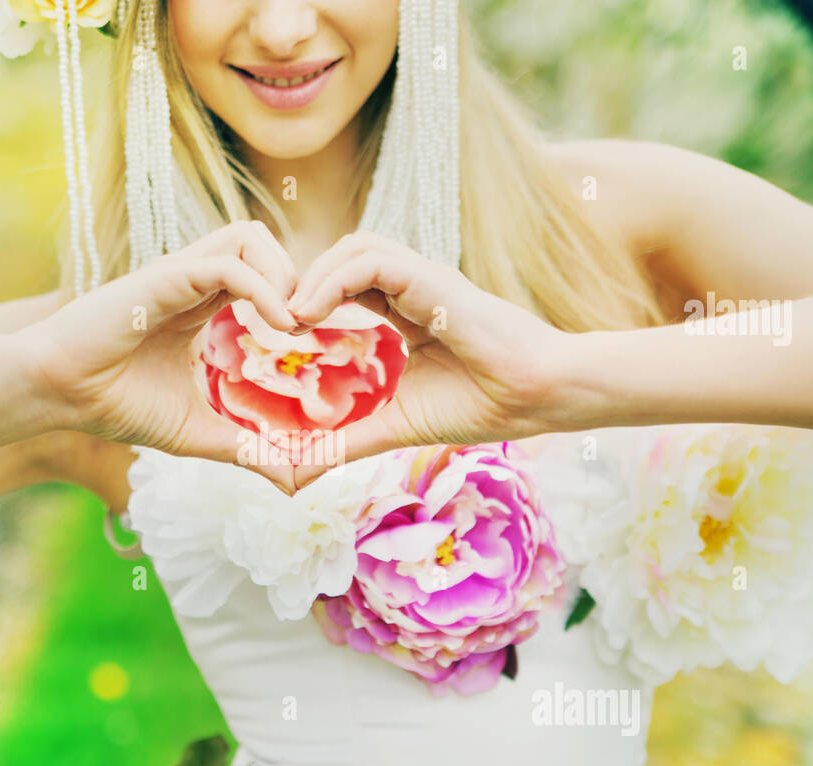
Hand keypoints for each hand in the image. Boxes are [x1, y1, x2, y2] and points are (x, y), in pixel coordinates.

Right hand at [21, 221, 298, 490]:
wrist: (55, 393)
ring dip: (283, 273)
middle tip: (306, 328)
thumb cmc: (113, 404)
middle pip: (260, 240)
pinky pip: (229, 265)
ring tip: (292, 326)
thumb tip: (291, 481)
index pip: (260, 271)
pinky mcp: (165, 279)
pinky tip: (279, 330)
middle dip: (297, 274)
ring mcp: (178, 276)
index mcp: (199, 304)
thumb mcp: (196, 432)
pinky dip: (264, 291)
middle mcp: (192, 281)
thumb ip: (245, 448)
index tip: (310, 342)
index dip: (292, 295)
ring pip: (249, 235)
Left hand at [285, 232, 568, 483]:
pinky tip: (310, 313)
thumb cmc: (482, 406)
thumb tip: (299, 471)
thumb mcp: (396, 424)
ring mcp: (423, 279)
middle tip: (274, 322)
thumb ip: (350, 439)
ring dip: (313, 275)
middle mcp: (413, 288)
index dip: (310, 299)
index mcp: (408, 311)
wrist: (537, 397)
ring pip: (355, 247)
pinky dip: (333, 280)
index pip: (348, 285)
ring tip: (290, 317)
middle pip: (345, 257)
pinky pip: (372, 260)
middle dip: (303, 279)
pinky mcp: (432, 280)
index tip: (282, 336)